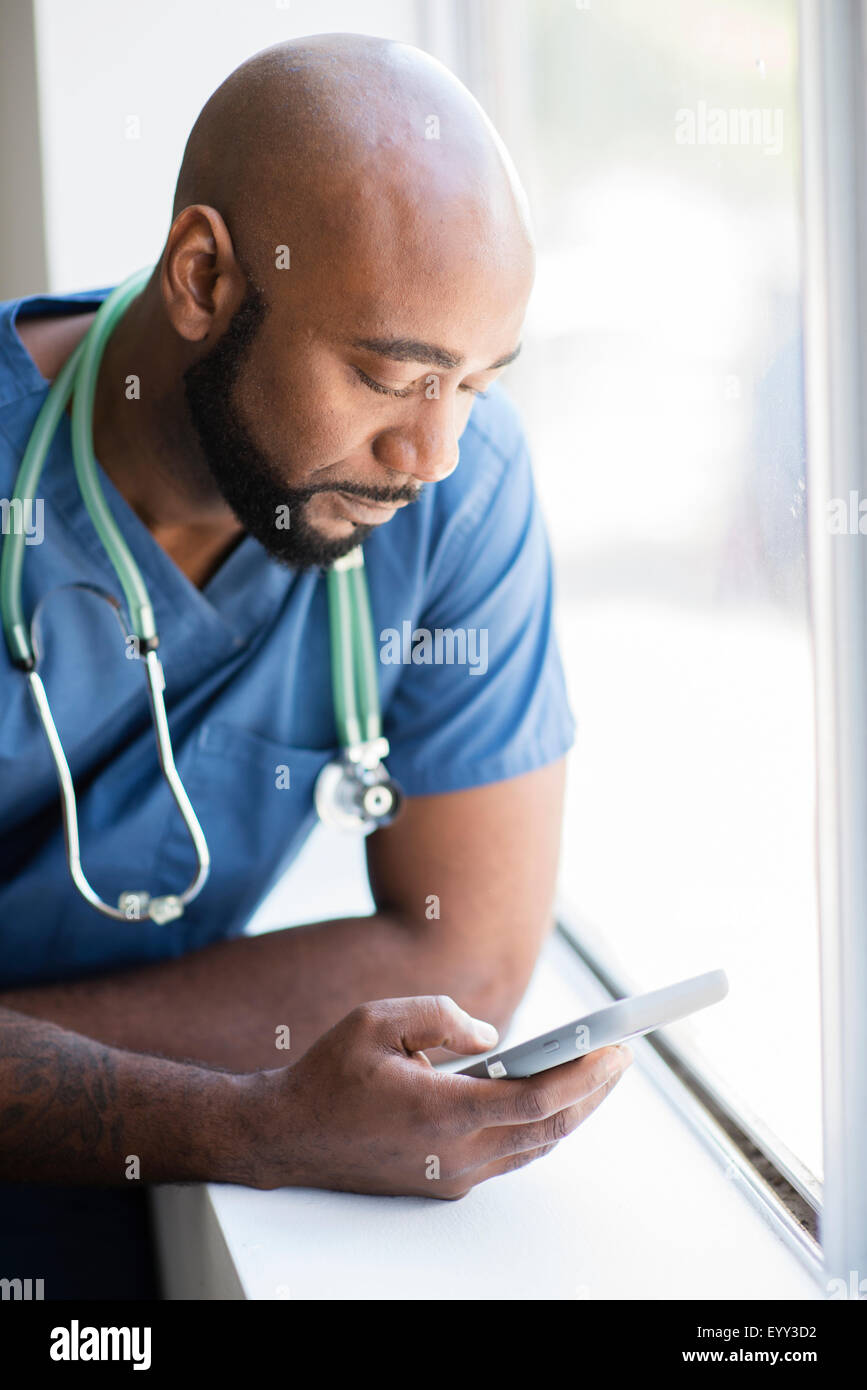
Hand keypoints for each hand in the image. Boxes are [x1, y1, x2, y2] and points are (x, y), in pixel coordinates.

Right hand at [241, 995, 631, 1197]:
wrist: (288, 1135)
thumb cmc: (329, 1074)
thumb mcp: (377, 1019)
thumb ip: (440, 1016)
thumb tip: (492, 1037)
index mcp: (441, 1113)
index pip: (536, 1100)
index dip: (585, 1076)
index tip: (618, 1048)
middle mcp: (456, 1155)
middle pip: (549, 1128)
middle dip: (594, 1091)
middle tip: (623, 1055)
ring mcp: (454, 1176)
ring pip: (535, 1146)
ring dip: (573, 1110)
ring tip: (600, 1071)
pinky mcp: (447, 1182)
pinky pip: (512, 1154)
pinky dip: (542, 1125)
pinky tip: (553, 1096)